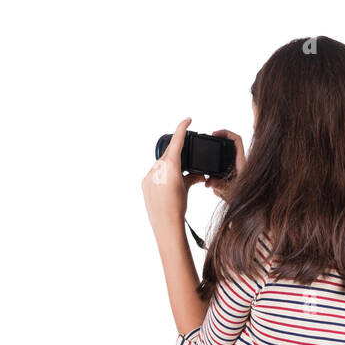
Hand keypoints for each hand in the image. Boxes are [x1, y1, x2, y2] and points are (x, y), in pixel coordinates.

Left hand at [141, 117, 203, 236]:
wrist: (165, 224)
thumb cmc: (178, 207)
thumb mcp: (187, 189)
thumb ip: (192, 177)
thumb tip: (199, 175)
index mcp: (170, 165)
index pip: (177, 141)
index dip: (183, 127)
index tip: (187, 119)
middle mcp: (158, 167)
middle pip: (169, 154)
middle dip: (178, 156)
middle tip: (185, 166)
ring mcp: (149, 174)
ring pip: (161, 165)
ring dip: (170, 170)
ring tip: (175, 187)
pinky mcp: (144, 183)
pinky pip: (154, 175)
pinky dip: (162, 179)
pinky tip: (166, 192)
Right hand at [205, 128, 245, 200]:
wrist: (255, 212)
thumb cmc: (247, 202)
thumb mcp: (231, 193)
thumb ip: (219, 186)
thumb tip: (209, 182)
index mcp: (243, 163)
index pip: (237, 140)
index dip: (226, 133)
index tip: (215, 134)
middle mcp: (241, 165)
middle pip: (229, 149)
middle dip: (216, 150)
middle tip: (207, 150)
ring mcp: (238, 172)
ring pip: (224, 163)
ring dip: (216, 169)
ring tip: (211, 180)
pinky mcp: (235, 180)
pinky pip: (224, 174)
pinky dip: (218, 180)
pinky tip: (216, 190)